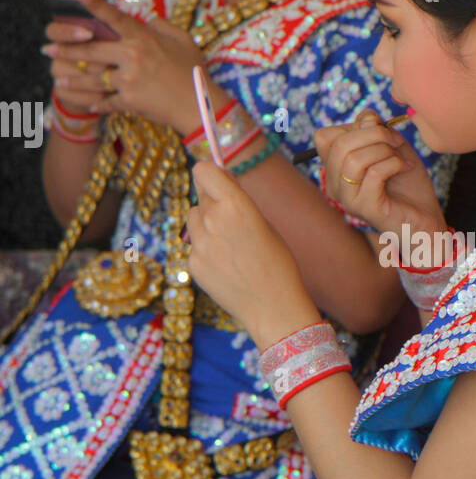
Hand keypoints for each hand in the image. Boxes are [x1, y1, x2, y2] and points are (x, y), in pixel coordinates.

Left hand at [43, 0, 204, 132]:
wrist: (201, 106)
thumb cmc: (195, 72)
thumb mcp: (185, 41)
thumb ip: (164, 27)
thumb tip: (147, 19)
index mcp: (144, 39)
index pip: (115, 18)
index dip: (95, 5)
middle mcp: (132, 57)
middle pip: (91, 50)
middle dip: (67, 49)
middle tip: (48, 49)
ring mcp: (129, 81)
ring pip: (92, 78)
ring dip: (73, 79)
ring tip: (59, 79)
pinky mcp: (129, 102)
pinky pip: (108, 102)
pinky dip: (98, 104)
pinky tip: (88, 104)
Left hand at [187, 161, 319, 348]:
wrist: (273, 308)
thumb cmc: (278, 264)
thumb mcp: (265, 223)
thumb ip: (238, 201)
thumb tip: (221, 183)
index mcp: (236, 205)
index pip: (202, 170)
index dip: (211, 174)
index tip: (218, 181)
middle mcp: (212, 220)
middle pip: (200, 195)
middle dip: (212, 201)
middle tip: (233, 220)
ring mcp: (199, 244)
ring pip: (193, 219)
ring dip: (206, 224)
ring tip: (230, 245)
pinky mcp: (193, 264)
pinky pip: (194, 245)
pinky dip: (206, 250)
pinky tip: (227, 265)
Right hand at [315, 110, 446, 252]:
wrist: (424, 218)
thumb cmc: (407, 183)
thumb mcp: (392, 147)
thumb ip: (375, 129)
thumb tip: (367, 120)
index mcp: (335, 169)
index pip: (325, 136)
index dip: (355, 125)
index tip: (380, 131)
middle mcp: (334, 185)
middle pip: (339, 144)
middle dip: (373, 134)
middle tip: (396, 142)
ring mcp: (347, 199)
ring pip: (353, 159)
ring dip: (383, 150)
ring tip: (400, 158)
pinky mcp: (364, 209)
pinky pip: (374, 174)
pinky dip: (394, 164)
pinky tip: (405, 168)